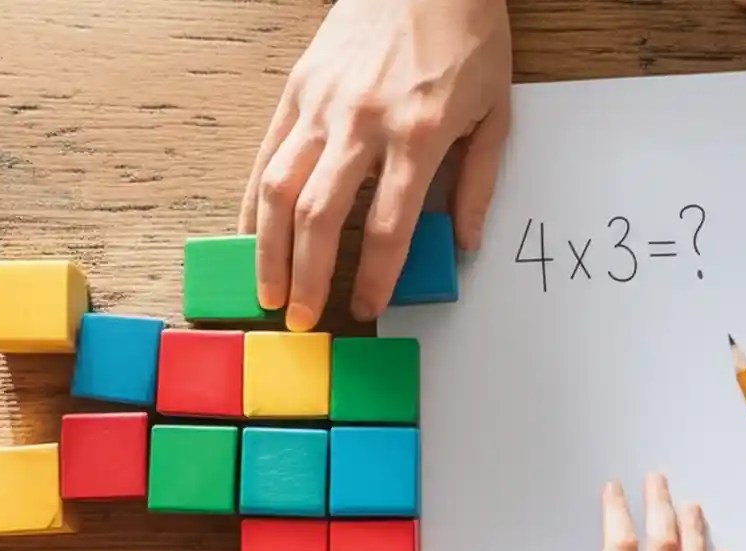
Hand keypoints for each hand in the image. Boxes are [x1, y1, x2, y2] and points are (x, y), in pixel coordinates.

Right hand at [238, 0, 511, 330]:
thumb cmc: (467, 36)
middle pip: (323, 217)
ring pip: (280, 188)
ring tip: (267, 291)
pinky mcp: (298, 87)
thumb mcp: (496, 109)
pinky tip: (249, 233)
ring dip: (269, 249)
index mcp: (419, 134)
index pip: (389, 227)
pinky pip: (266, 152)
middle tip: (302, 318)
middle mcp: (363, 123)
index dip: (374, 278)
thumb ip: (478, 181)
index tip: (366, 308)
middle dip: (308, 277)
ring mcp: (323, 104)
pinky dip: (253, 199)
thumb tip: (464, 242)